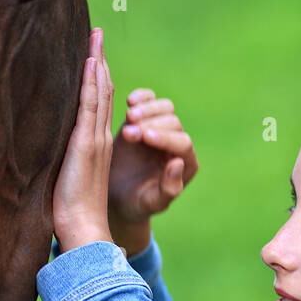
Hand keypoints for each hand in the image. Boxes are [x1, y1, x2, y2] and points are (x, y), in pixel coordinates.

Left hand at [52, 28, 114, 252]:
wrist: (83, 231)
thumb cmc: (70, 215)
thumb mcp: (62, 179)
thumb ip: (58, 161)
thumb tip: (34, 150)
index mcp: (94, 146)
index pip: (98, 104)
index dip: (96, 78)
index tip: (92, 54)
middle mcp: (99, 138)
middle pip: (102, 91)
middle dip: (99, 60)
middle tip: (97, 33)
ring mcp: (94, 140)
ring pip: (100, 92)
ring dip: (97, 61)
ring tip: (96, 36)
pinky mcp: (86, 145)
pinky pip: (92, 106)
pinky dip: (93, 82)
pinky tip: (91, 62)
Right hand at [109, 88, 198, 226]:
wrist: (115, 195)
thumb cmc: (135, 203)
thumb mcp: (150, 204)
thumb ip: (168, 188)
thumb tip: (178, 162)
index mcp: (185, 164)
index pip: (182, 144)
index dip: (165, 138)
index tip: (145, 137)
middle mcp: (177, 144)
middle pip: (173, 122)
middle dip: (151, 125)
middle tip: (128, 132)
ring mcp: (161, 129)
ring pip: (164, 108)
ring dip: (147, 109)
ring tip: (128, 117)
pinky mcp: (144, 119)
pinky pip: (149, 99)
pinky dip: (141, 96)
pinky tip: (129, 101)